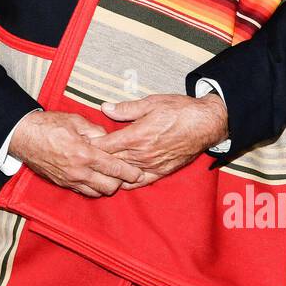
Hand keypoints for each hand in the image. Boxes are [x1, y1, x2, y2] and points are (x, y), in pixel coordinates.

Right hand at [8, 111, 145, 197]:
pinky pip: (83, 191)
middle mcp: (78, 171)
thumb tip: (110, 139)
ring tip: (111, 176)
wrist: (23, 136)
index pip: (114, 169)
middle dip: (120, 181)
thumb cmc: (49, 125)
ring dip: (106, 186)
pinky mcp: (62, 184)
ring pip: (97, 193)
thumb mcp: (76, 121)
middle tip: (124, 172)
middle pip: (109, 187)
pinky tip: (95, 178)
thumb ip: (97, 131)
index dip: (130, 172)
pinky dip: (93, 187)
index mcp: (85, 154)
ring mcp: (69, 180)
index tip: (139, 172)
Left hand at [89, 94, 227, 189]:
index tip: (79, 145)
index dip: (90, 146)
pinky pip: (140, 182)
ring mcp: (151, 165)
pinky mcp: (162, 171)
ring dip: (110, 172)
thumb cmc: (179, 110)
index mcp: (136, 136)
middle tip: (82, 159)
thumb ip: (126, 109)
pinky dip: (128, 182)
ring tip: (96, 171)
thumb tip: (105, 108)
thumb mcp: (151, 103)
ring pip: (123, 173)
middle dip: (96, 160)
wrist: (206, 124)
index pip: (105, 146)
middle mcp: (142, 154)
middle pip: (111, 161)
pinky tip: (119, 181)